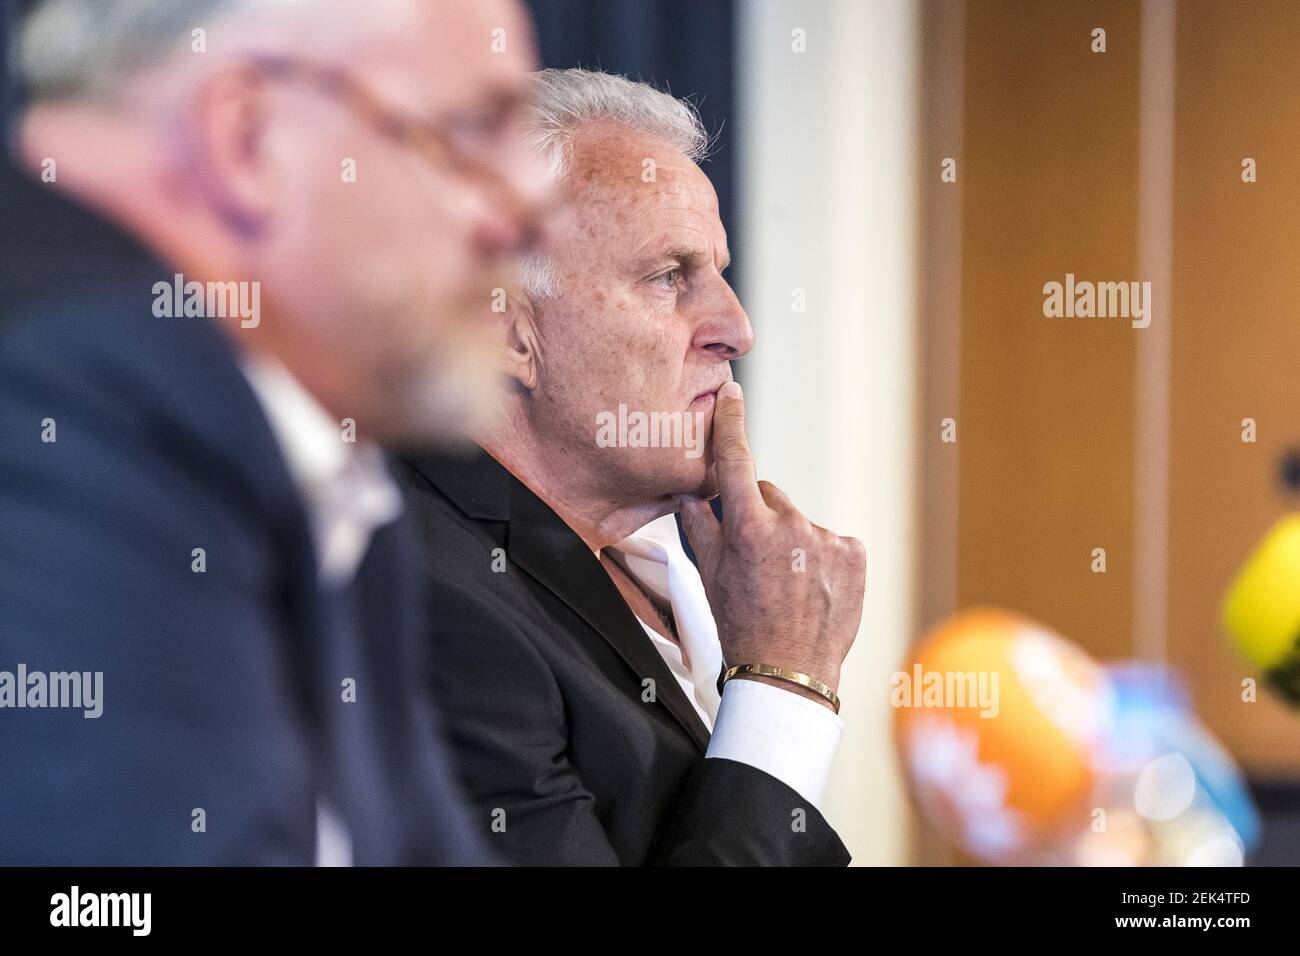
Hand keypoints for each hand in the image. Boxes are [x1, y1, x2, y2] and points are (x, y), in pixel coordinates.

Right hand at [679, 381, 865, 707]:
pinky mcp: (853, 553)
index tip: (731, 394)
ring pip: (799, 523)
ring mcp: (825, 539)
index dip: (730, 424)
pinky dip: (822, 557)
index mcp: (748, 527)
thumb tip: (688, 489)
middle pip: (769, 497)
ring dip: (792, 542)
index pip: (735, 460)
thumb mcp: (710, 575)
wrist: (788, 673)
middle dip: (760, 519)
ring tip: (786, 584)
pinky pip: (830, 541)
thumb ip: (698, 524)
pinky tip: (812, 588)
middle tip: (756, 562)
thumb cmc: (742, 625)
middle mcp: (790, 526)